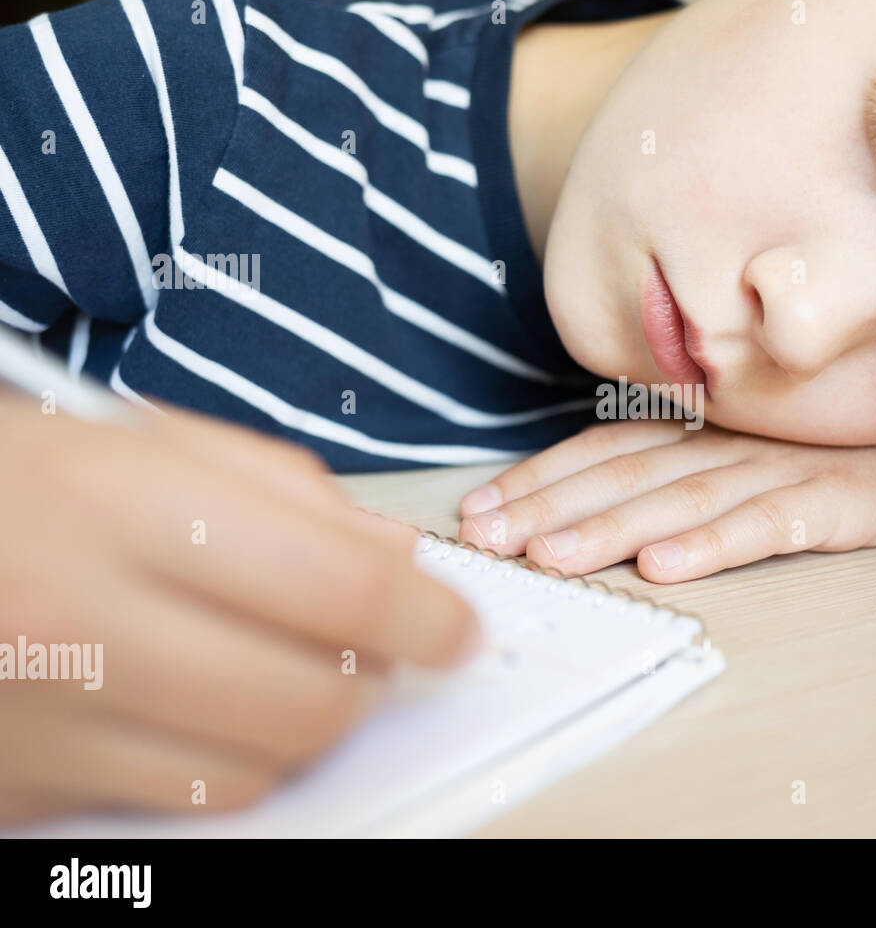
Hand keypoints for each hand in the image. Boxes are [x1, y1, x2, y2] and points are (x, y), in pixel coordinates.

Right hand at [0, 392, 477, 821]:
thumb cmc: (12, 479)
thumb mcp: (139, 440)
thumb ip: (284, 491)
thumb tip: (400, 563)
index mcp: (119, 505)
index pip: (340, 589)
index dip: (432, 617)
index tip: (462, 629)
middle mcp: (77, 622)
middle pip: (311, 701)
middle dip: (376, 679)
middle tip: (383, 650)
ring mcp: (43, 720)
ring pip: (256, 770)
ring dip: (308, 727)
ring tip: (288, 668)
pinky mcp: (24, 786)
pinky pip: (179, 804)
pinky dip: (230, 763)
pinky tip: (211, 708)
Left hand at [457, 420, 875, 581]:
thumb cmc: (847, 439)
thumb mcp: (755, 443)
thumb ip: (689, 457)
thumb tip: (605, 492)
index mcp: (707, 424)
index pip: (605, 447)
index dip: (540, 477)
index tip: (479, 510)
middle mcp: (732, 438)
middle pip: (625, 472)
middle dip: (549, 507)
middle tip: (487, 540)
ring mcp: (782, 464)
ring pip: (681, 497)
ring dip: (611, 526)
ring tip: (552, 556)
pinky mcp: (837, 495)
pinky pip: (768, 522)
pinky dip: (714, 544)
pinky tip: (667, 566)